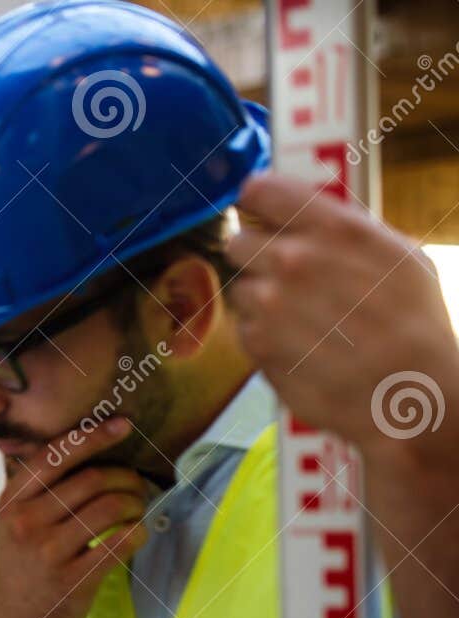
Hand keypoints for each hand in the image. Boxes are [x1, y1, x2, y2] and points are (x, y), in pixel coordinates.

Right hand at [0, 416, 150, 617]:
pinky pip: (119, 543)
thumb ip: (40, 489)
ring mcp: (48, 552)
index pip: (55, 455)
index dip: (93, 436)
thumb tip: (88, 447)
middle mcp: (25, 522)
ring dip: (134, 503)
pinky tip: (138, 533)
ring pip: (109, 508)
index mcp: (11, 501)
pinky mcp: (71, 580)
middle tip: (139, 484)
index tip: (122, 425)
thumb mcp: (14, 521)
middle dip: (125, 477)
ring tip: (138, 508)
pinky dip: (138, 532)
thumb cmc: (21, 564)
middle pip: (90, 480)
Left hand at [229, 172, 458, 465]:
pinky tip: (299, 345)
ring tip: (303, 320)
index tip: (259, 209)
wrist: (407, 392)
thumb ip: (348, 232)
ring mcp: (269, 304)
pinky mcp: (256, 343)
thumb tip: (308, 215)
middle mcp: (293, 259)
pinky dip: (264, 336)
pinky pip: (246, 328)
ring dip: (262, 300)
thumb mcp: (400, 257)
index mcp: (333, 227)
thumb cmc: (414, 323)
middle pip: (237, 241)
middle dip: (256, 255)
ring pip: (242, 288)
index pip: (261, 190)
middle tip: (282, 273)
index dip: (256, 199)